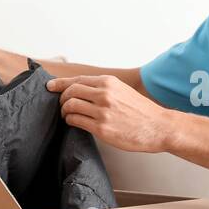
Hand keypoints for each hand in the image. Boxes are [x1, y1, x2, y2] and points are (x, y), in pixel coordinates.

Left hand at [47, 74, 173, 152]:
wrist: (159, 127)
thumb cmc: (142, 111)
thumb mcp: (123, 91)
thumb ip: (104, 89)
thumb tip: (82, 91)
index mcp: (109, 83)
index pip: (77, 80)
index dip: (60, 83)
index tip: (50, 86)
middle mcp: (104, 94)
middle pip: (70, 92)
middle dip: (62, 98)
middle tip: (62, 105)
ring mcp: (102, 111)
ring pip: (70, 106)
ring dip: (65, 111)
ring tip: (68, 115)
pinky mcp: (102, 128)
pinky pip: (76, 121)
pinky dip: (70, 121)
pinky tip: (74, 122)